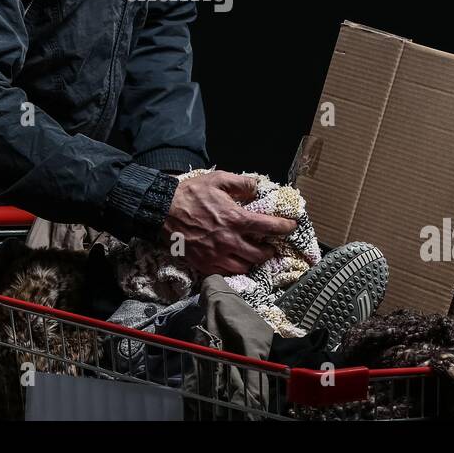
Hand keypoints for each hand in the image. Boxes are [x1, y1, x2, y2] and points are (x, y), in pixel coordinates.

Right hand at [161, 170, 297, 276]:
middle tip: (270, 246)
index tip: (291, 226)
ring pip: (244, 267)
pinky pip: (225, 273)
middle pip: (259, 254)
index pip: (269, 227)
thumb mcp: (218, 179)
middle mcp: (229, 241)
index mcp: (235, 219)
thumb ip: (241, 183)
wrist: (162, 210)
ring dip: (252, 261)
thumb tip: (257, 187)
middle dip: (269, 251)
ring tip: (252, 255)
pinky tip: (234, 261)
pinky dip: (233, 268)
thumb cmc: (190, 194)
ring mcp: (216, 255)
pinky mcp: (204, 264)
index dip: (284, 227)